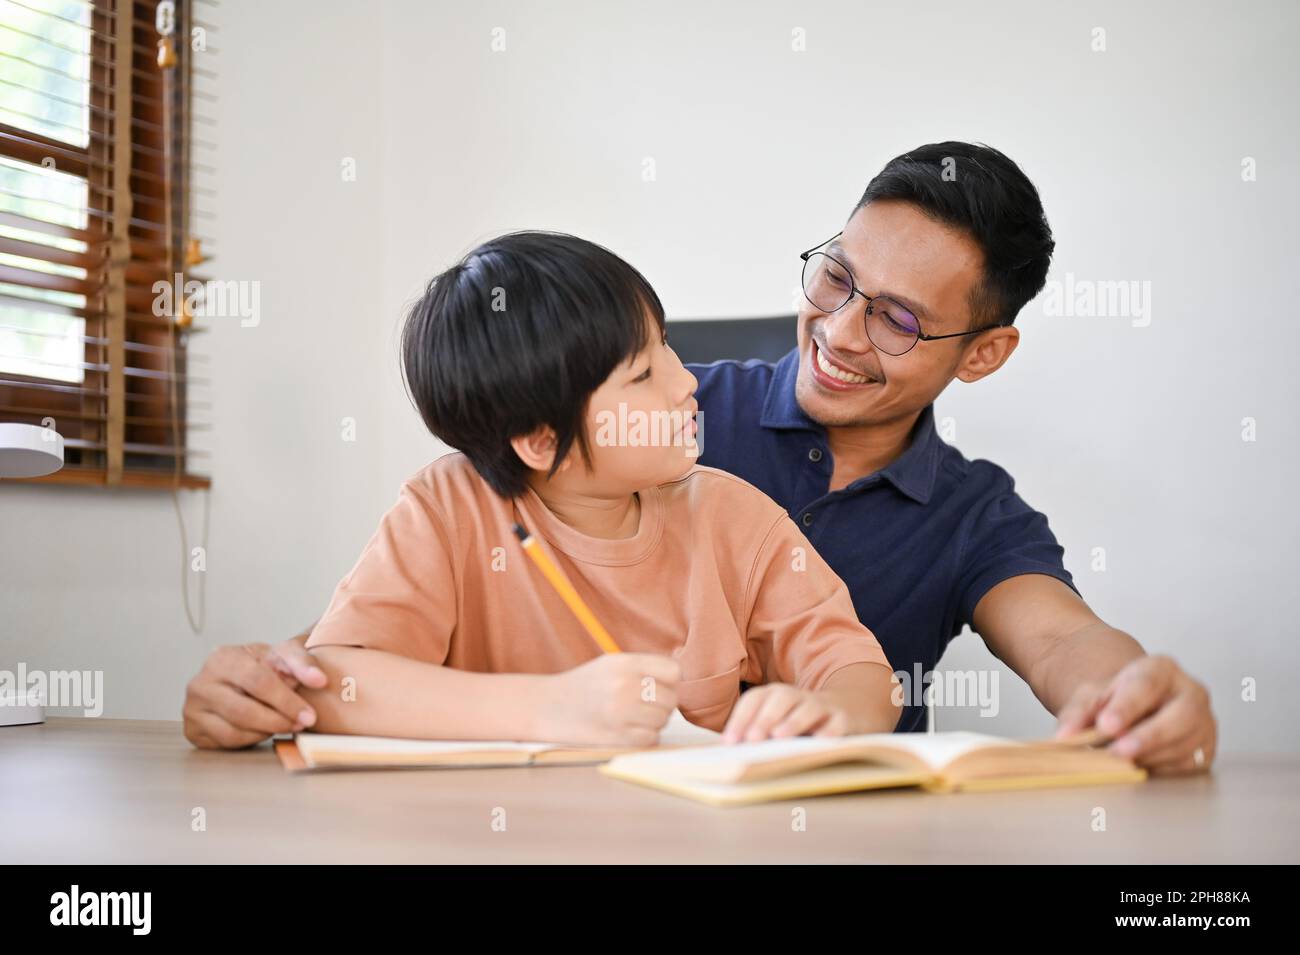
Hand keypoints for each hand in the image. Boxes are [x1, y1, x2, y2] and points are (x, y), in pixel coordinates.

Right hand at [182, 638, 327, 748]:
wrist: (241, 677)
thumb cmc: (264, 667)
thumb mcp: (283, 655)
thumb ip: (303, 663)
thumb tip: (319, 680)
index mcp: (222, 658)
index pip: (257, 681)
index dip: (286, 700)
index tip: (310, 714)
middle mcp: (201, 683)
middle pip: (244, 710)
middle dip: (278, 720)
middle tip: (301, 725)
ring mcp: (192, 708)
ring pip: (234, 730)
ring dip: (266, 732)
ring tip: (285, 725)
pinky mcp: (193, 729)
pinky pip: (225, 742)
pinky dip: (250, 739)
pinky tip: (264, 731)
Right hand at [542, 653, 680, 746]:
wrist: (548, 707)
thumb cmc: (584, 685)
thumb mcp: (611, 664)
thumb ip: (643, 668)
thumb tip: (679, 677)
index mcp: (624, 663)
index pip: (674, 672)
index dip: (670, 682)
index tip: (659, 687)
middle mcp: (624, 685)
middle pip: (671, 699)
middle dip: (661, 704)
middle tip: (643, 705)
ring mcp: (620, 712)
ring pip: (663, 720)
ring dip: (653, 722)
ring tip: (633, 717)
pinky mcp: (617, 737)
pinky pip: (651, 739)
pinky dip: (644, 737)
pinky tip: (628, 730)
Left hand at [722, 683, 850, 743]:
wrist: (846, 709)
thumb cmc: (800, 722)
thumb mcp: (777, 723)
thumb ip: (756, 733)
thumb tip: (730, 752)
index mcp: (776, 695)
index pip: (755, 700)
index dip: (741, 718)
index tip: (730, 742)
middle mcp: (798, 696)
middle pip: (781, 700)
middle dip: (765, 718)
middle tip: (752, 739)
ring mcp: (822, 706)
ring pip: (808, 708)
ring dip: (793, 721)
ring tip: (779, 737)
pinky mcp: (844, 718)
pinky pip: (837, 723)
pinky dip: (829, 731)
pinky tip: (820, 742)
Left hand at [1053, 654, 1216, 774]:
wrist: (1135, 710)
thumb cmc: (1116, 701)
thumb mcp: (1093, 697)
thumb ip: (1078, 713)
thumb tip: (1065, 737)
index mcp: (1161, 669)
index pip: (1146, 684)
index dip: (1126, 706)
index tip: (1105, 725)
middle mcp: (1190, 692)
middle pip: (1181, 714)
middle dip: (1149, 736)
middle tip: (1118, 751)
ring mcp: (1203, 722)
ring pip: (1185, 744)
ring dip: (1151, 757)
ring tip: (1118, 763)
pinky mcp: (1205, 750)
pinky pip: (1188, 765)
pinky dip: (1161, 771)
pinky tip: (1138, 770)